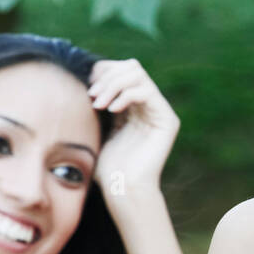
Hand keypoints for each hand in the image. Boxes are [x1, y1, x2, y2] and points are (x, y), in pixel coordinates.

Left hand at [88, 59, 179, 196]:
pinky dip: (126, 95)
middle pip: (131, 66)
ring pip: (138, 74)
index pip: (122, 68)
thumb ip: (98, 101)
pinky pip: (147, 92)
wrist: (121, 187)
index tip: (86, 88)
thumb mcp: (97, 126)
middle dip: (108, 76)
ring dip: (113, 85)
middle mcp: (150, 104)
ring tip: (98, 104)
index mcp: (133, 103)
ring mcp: (160, 111)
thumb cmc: (106, 164)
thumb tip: (87, 75)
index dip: (103, 71)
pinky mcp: (167, 120)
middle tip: (92, 96)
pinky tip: (112, 110)